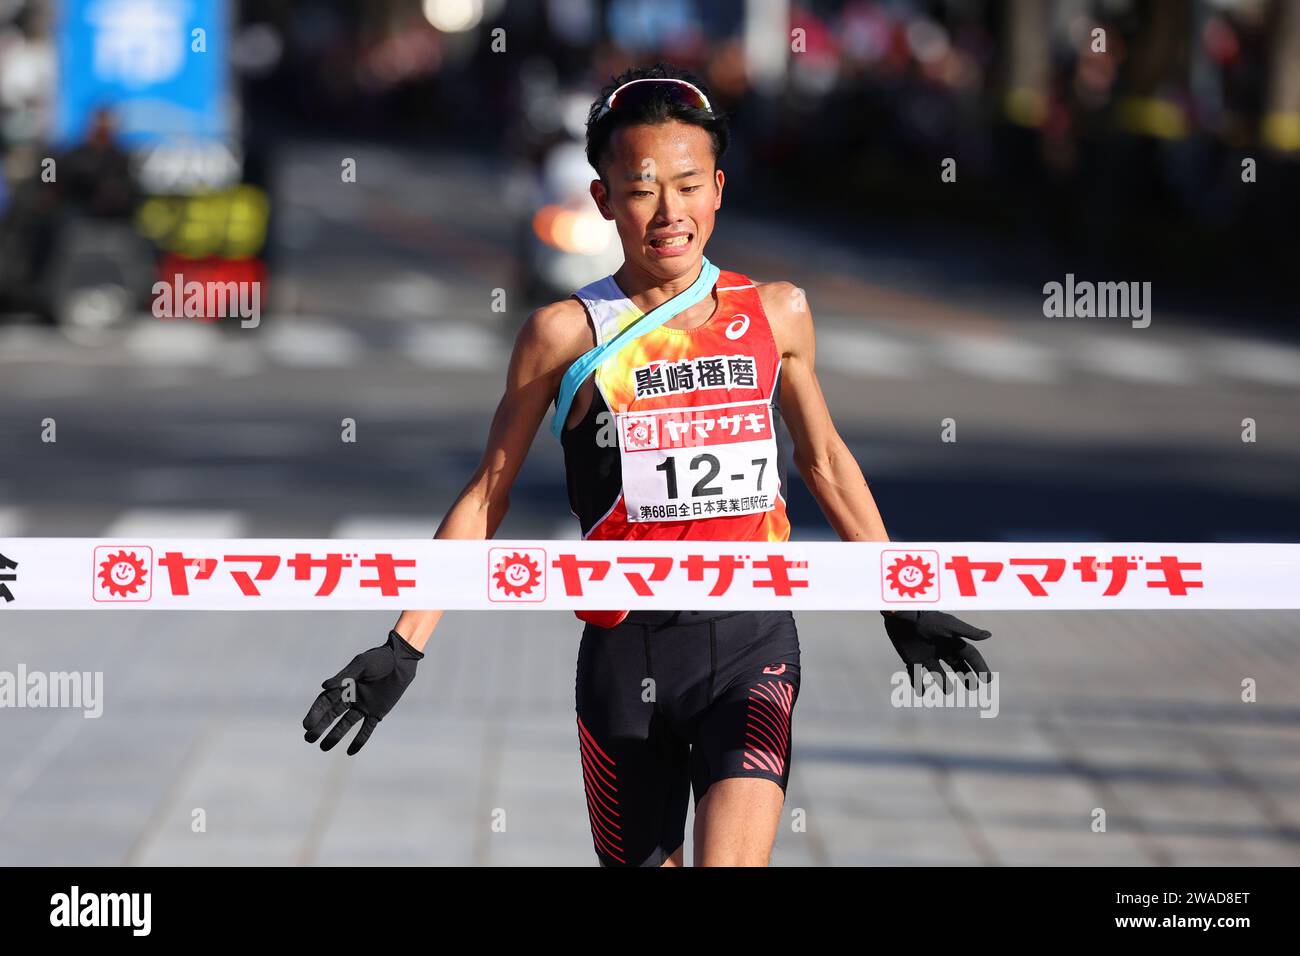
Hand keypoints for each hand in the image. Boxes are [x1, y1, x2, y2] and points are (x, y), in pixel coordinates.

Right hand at [303, 630, 422, 754]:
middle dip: (320, 727)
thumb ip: (345, 676)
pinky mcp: (377, 712)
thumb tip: (324, 686)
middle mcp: (351, 698)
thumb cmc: (379, 659)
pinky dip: (360, 740)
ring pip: (346, 724)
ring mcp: (363, 706)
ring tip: (324, 747)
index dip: (315, 713)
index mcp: (344, 686)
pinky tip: (351, 752)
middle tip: (310, 739)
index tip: (307, 725)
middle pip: (332, 715)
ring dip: (335, 736)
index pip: (325, 702)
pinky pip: (367, 729)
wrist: (401, 662)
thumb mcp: (362, 664)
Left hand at [881, 610, 991, 693]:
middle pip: (956, 664)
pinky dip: (918, 684)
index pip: (970, 656)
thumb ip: (968, 632)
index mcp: (952, 641)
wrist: (903, 616)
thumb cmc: (928, 619)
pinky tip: (922, 694)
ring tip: (948, 691)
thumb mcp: (950, 625)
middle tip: (973, 687)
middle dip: (966, 675)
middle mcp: (940, 649)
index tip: (987, 680)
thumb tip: (988, 635)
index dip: (979, 667)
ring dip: (943, 681)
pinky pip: (915, 674)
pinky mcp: (911, 658)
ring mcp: (926, 655)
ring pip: (937, 672)